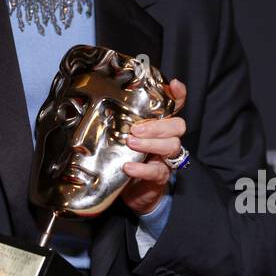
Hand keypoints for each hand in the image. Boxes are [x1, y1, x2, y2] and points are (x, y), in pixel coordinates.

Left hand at [121, 78, 187, 216]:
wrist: (133, 191)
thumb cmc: (128, 158)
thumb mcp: (124, 137)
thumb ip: (121, 124)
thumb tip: (98, 104)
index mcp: (159, 126)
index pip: (175, 106)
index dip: (178, 95)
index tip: (173, 84)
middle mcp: (168, 140)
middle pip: (178, 125)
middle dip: (158, 125)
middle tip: (135, 129)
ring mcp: (166, 159)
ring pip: (172, 146)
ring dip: (150, 143)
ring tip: (131, 143)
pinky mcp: (160, 177)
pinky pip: (157, 171)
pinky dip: (142, 168)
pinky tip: (128, 167)